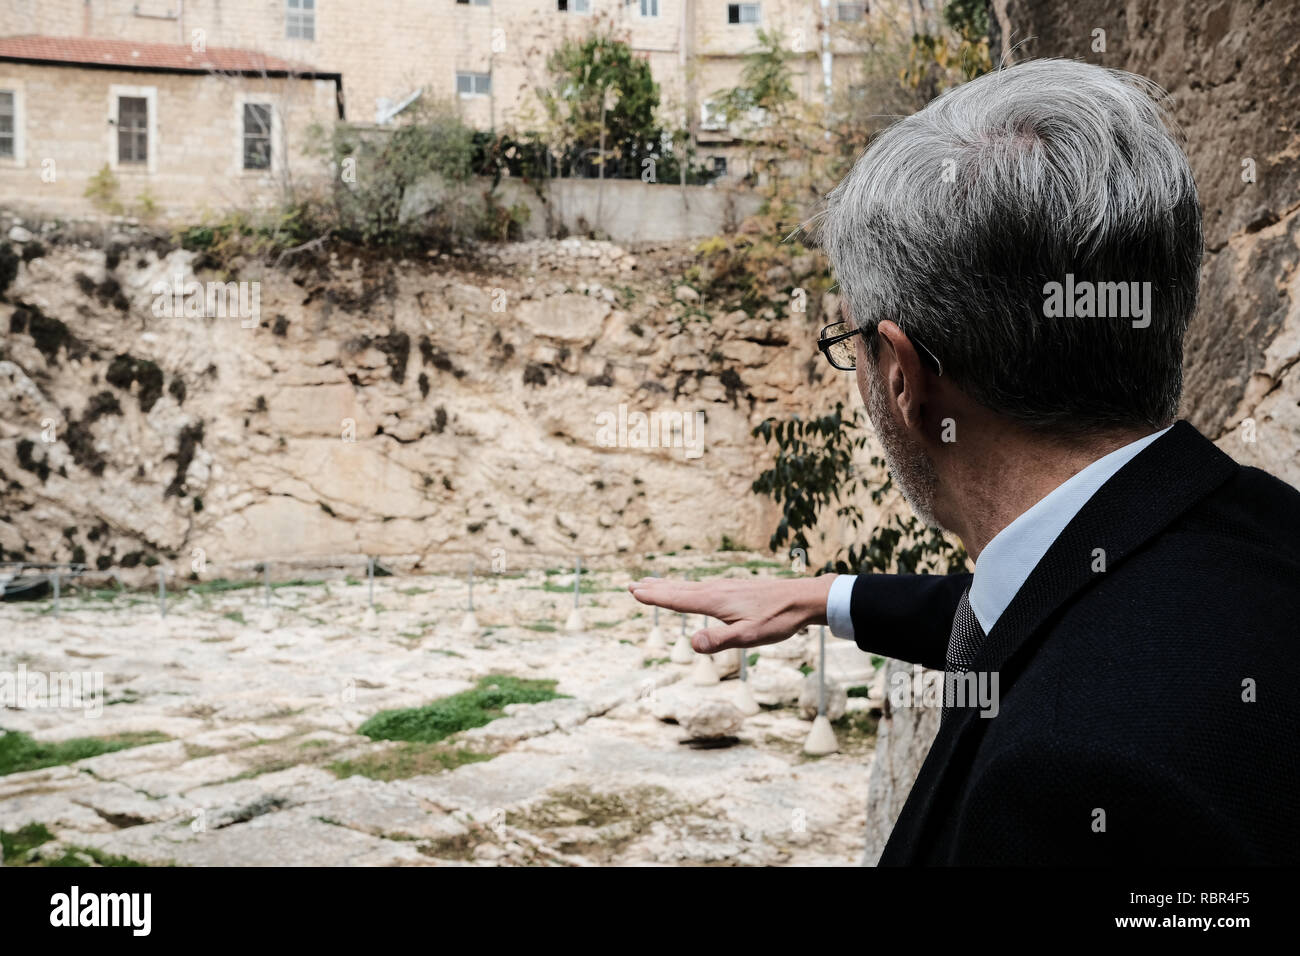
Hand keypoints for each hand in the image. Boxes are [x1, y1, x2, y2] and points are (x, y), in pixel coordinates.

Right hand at [628, 574, 834, 652]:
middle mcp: (716, 590)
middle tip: (632, 586)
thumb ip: (719, 640)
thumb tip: (692, 644)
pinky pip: (701, 587)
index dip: (655, 597)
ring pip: (689, 586)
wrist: (803, 598)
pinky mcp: (735, 589)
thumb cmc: (777, 620)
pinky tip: (690, 591)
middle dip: (655, 589)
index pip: (678, 599)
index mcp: (715, 601)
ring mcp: (726, 587)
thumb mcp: (749, 637)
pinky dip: (686, 587)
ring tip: (652, 584)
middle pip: (679, 589)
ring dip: (668, 586)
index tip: (634, 592)